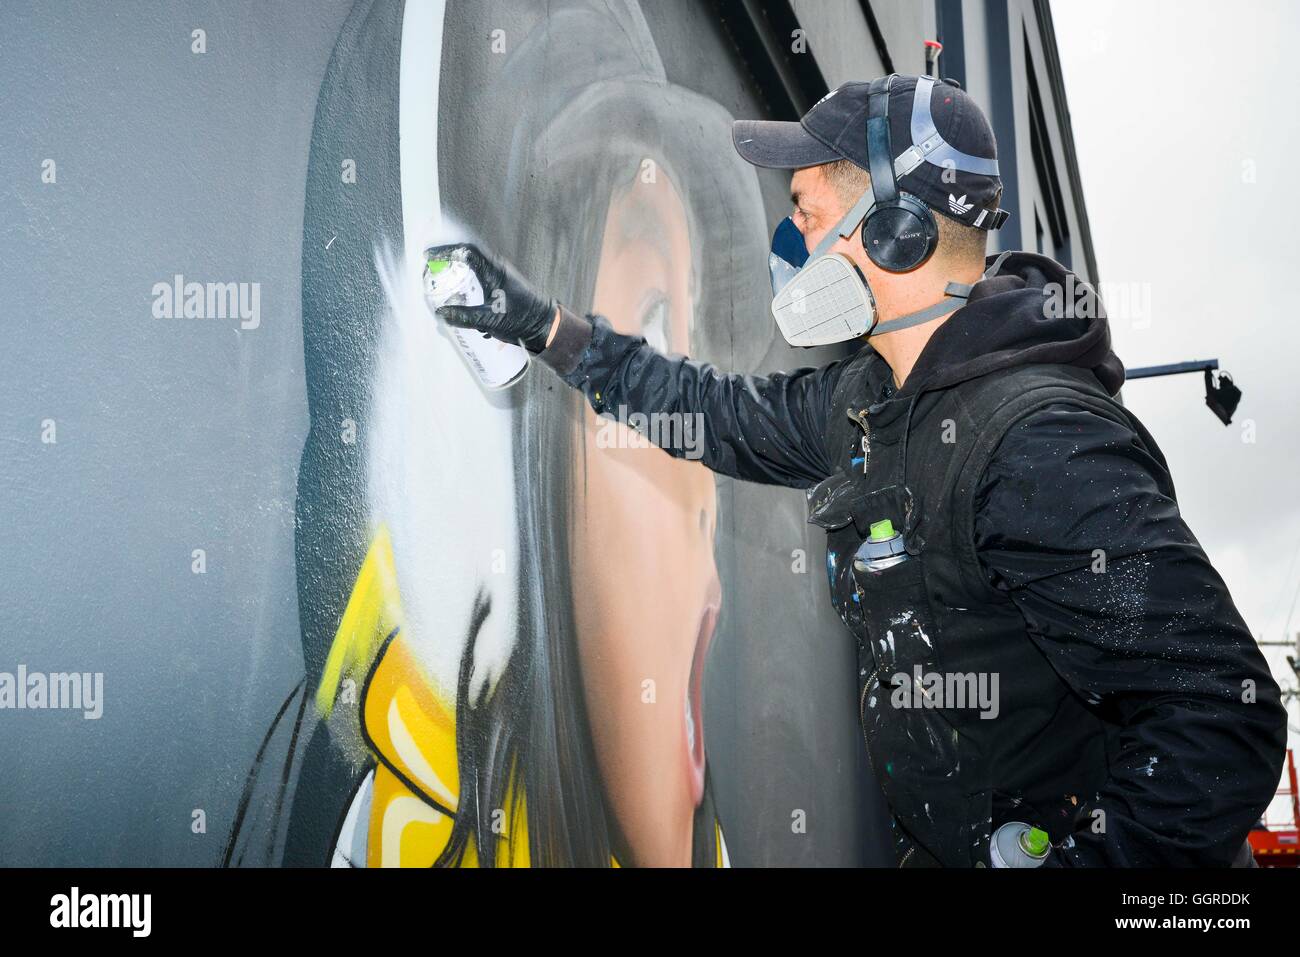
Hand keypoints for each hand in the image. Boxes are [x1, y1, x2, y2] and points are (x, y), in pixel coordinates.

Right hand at [423, 241, 557, 352]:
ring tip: (438, 289)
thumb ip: (464, 316)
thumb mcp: (490, 319)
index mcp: (494, 270)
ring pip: (470, 272)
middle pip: (465, 259)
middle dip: (445, 264)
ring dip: (454, 278)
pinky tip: (457, 305)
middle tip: (429, 274)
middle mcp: (495, 270)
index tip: (427, 255)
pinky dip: (464, 290)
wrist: (545, 326)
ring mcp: (498, 279)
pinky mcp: (499, 290)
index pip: (466, 251)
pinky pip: (477, 284)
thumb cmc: (522, 319)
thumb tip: (440, 314)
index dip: (445, 250)